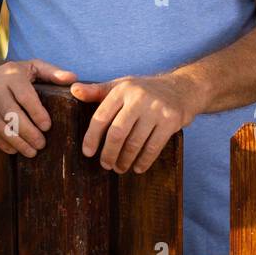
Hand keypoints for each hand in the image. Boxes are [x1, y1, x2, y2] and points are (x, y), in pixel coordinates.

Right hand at [0, 59, 77, 155]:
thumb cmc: (12, 73)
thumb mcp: (32, 66)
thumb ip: (52, 72)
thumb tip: (73, 79)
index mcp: (11, 75)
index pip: (25, 96)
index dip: (37, 113)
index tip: (48, 127)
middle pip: (11, 113)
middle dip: (28, 132)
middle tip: (41, 144)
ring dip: (16, 141)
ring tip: (31, 152)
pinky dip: (1, 142)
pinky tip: (14, 149)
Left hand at [71, 75, 199, 173]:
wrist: (182, 88)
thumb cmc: (144, 90)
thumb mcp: (121, 86)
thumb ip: (96, 91)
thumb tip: (73, 90)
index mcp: (122, 89)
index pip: (101, 116)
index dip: (92, 137)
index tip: (87, 153)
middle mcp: (139, 97)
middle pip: (117, 133)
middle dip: (109, 153)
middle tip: (105, 165)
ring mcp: (156, 109)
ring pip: (135, 143)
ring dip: (125, 160)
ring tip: (119, 168)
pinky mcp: (171, 120)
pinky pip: (153, 147)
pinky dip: (143, 161)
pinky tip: (137, 168)